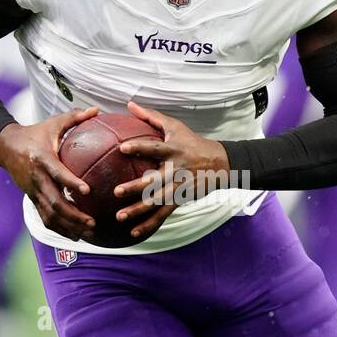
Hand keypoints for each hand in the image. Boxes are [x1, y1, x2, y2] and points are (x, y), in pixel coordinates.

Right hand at [0, 107, 98, 241]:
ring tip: (88, 233)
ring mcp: (33, 191)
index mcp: (43, 159)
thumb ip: (74, 117)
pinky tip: (75, 236)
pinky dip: (59, 229)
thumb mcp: (53, 123)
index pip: (57, 173)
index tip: (87, 191)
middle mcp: (37, 178)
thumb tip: (96, 109)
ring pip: (50, 214)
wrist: (6, 146)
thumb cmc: (35, 133)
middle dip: (74, 215)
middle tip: (92, 222)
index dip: (71, 183)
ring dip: (69, 226)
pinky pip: (45, 218)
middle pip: (55, 201)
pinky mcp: (32, 199)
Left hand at [113, 100, 230, 239]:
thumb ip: (151, 117)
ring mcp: (178, 188)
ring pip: (156, 202)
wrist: (219, 164)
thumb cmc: (192, 142)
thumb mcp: (175, 126)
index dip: (140, 148)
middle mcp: (176, 170)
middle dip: (136, 187)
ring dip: (138, 210)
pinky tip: (134, 232)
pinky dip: (149, 224)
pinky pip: (163, 215)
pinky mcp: (180, 200)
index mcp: (173, 151)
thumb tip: (129, 104)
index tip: (122, 148)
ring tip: (119, 216)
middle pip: (154, 181)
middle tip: (117, 191)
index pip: (155, 148)